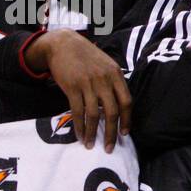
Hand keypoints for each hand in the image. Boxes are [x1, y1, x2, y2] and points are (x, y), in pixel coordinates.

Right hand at [28, 29, 130, 150]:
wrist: (63, 43)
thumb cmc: (84, 55)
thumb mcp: (105, 64)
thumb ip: (111, 82)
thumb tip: (115, 104)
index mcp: (115, 74)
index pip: (126, 101)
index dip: (127, 120)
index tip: (124, 133)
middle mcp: (104, 80)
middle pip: (112, 111)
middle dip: (111, 132)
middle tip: (109, 147)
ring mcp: (88, 83)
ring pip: (94, 114)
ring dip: (92, 133)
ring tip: (90, 144)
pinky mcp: (72, 87)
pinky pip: (77, 111)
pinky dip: (79, 126)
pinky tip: (79, 135)